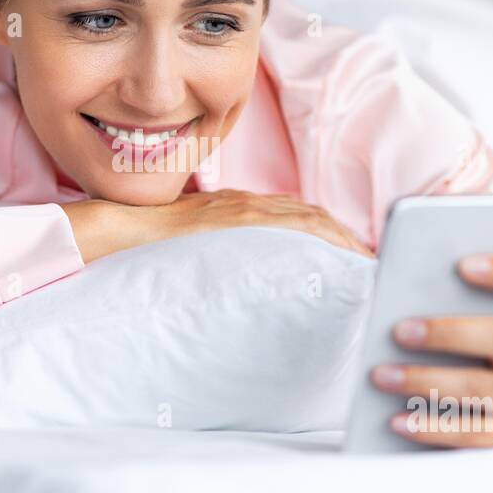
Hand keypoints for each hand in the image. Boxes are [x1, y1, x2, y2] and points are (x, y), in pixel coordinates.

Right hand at [60, 189, 372, 261]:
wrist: (116, 228)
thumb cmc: (145, 249)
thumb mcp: (193, 252)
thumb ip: (219, 259)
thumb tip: (237, 289)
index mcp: (237, 211)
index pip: (298, 218)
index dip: (331, 236)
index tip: (355, 260)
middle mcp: (246, 204)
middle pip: (313, 217)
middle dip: (348, 241)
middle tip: (375, 268)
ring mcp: (243, 208)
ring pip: (309, 219)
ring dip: (344, 242)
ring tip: (368, 269)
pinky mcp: (237, 217)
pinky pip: (291, 224)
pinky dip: (323, 238)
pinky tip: (341, 258)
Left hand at [368, 253, 492, 445]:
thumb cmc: (484, 365)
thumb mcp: (477, 337)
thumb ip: (445, 311)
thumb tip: (390, 296)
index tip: (463, 264)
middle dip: (451, 333)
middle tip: (400, 330)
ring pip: (484, 389)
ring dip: (428, 381)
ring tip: (382, 376)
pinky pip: (476, 435)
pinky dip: (434, 429)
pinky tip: (397, 422)